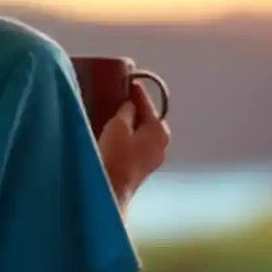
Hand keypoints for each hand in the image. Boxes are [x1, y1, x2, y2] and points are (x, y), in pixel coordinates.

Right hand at [98, 82, 170, 208]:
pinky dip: (126, 136)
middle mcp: (161, 144)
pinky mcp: (140, 169)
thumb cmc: (115, 157)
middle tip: (116, 96)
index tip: (126, 80)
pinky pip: (134, 145)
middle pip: (146, 118)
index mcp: (159, 131)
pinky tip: (111, 134)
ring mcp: (152, 158)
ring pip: (140, 133)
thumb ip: (126, 110)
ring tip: (111, 113)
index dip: (135, 90)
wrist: (110, 191)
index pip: (148, 103)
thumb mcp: (118, 126)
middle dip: (132, 108)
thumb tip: (129, 104)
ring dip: (128, 123)